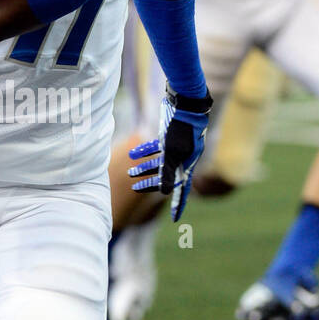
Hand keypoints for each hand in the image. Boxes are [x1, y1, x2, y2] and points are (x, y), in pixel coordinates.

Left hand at [128, 86, 212, 220]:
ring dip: (145, 168)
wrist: (185, 100)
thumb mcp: (173, 152)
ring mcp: (177, 147)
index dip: (179, 205)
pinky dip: (146, 152)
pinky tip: (133, 154)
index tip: (176, 219)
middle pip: (167, 177)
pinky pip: (157, 149)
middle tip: (135, 188)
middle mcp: (184, 158)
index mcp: (188, 164)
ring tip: (130, 173)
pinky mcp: (169, 136)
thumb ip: (169, 172)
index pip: (184, 190)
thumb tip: (166, 194)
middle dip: (151, 183)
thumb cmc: (181, 127)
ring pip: (160, 163)